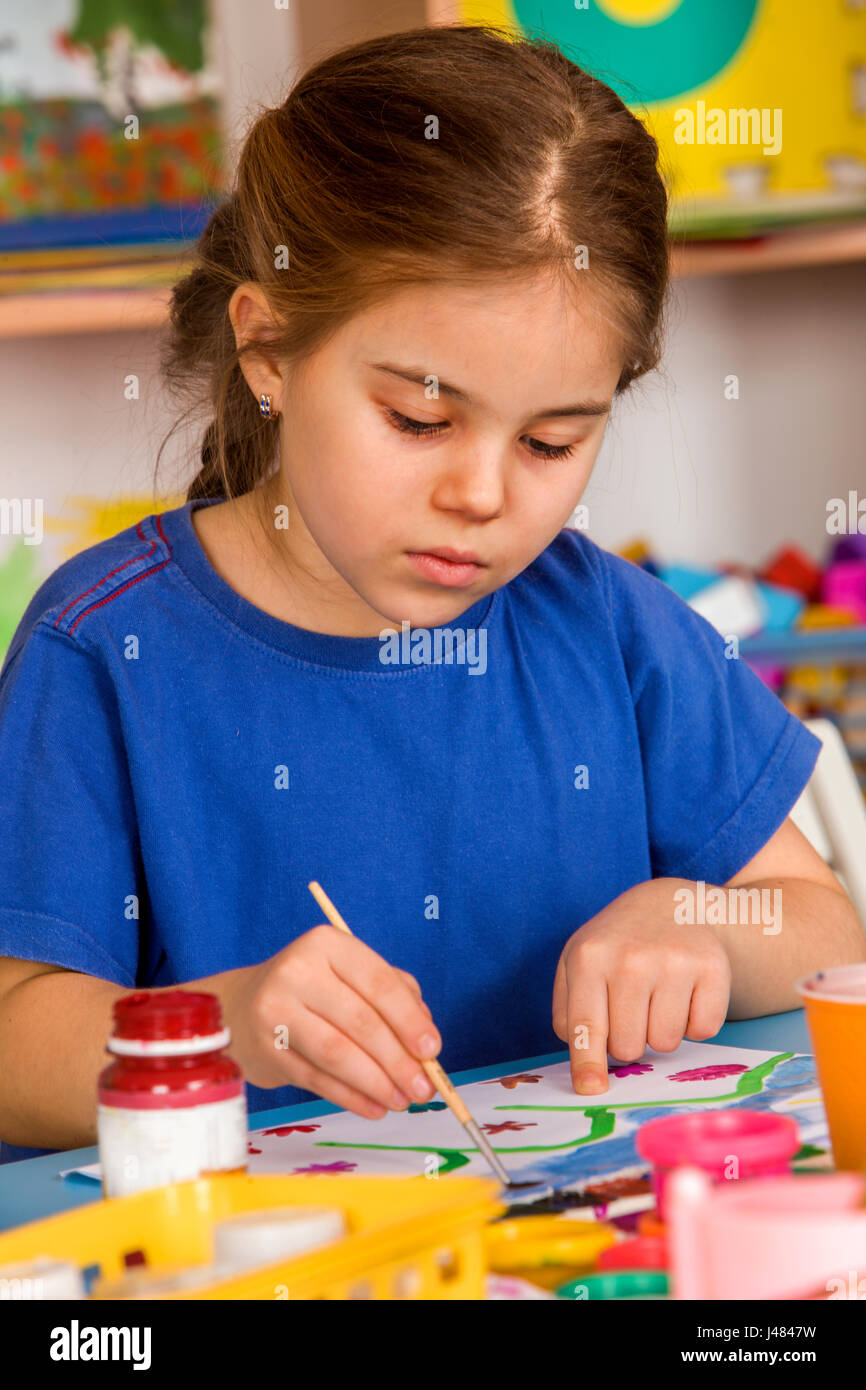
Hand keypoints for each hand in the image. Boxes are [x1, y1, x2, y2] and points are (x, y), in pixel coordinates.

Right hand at [225, 925, 440, 1118]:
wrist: (243, 1007)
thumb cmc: (314, 989)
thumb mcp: (352, 974)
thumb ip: (396, 994)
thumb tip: (425, 1039)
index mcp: (326, 944)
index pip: (378, 982)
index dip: (409, 1019)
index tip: (432, 1050)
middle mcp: (296, 972)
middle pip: (360, 1022)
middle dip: (399, 1061)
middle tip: (424, 1087)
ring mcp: (276, 1011)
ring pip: (338, 1054)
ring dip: (377, 1084)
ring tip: (402, 1100)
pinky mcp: (266, 1051)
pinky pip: (317, 1080)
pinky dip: (351, 1098)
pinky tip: (375, 1107)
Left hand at [552, 879, 731, 1094]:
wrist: (670, 905)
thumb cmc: (616, 945)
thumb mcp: (577, 964)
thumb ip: (570, 1014)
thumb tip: (585, 1067)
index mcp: (588, 958)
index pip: (585, 1026)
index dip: (588, 1063)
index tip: (592, 1089)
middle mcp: (631, 959)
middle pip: (628, 1048)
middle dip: (628, 1040)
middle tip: (631, 1009)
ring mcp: (675, 962)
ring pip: (666, 1044)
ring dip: (661, 1032)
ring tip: (657, 996)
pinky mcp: (713, 968)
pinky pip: (704, 1031)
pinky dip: (695, 1022)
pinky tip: (685, 992)